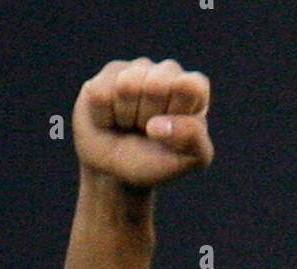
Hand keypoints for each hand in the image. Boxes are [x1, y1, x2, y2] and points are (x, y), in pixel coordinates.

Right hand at [73, 57, 213, 188]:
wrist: (116, 171)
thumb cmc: (156, 160)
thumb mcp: (187, 159)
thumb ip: (193, 140)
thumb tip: (158, 125)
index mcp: (195, 88)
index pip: (190, 87)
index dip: (177, 112)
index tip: (173, 130)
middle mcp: (168, 72)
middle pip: (155, 86)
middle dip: (147, 117)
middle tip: (148, 130)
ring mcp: (137, 68)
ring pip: (126, 86)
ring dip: (126, 116)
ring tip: (130, 124)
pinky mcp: (108, 73)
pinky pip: (101, 95)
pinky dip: (105, 117)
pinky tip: (111, 119)